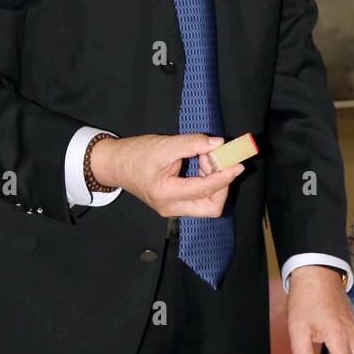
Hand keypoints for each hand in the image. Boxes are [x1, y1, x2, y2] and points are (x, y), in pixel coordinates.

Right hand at [89, 133, 244, 217]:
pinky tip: (200, 164)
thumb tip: (219, 144)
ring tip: (204, 158)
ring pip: (207, 204)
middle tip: (217, 160)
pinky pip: (200, 198)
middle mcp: (171, 207)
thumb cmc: (135, 154)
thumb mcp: (165, 145)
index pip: (205, 190)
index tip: (238, 164)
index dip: (225, 176)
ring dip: (214, 182)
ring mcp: (173, 209)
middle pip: (211, 207)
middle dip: (222, 184)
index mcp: (166, 194)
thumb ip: (193, 144)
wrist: (115, 164)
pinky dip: (207, 182)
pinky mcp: (175, 204)